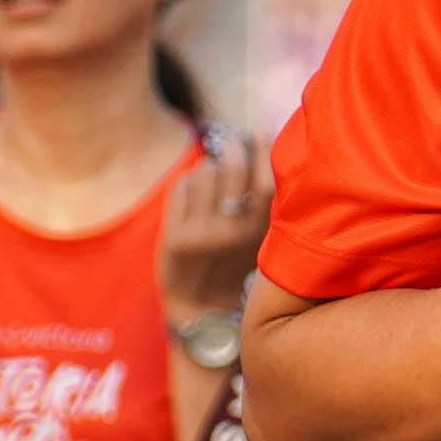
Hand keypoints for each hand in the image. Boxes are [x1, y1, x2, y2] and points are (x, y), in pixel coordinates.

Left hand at [158, 127, 271, 325]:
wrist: (202, 309)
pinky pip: (183, 187)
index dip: (264, 151)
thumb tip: (262, 145)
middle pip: (232, 170)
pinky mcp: (175, 236)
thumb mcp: (260, 238)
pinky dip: (189, 184)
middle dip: (234, 148)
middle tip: (235, 142)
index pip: (266, 183)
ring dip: (210, 170)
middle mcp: (232, 234)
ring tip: (214, 183)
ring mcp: (202, 235)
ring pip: (205, 174)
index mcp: (260, 235)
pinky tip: (194, 199)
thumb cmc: (236, 264)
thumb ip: (263, 202)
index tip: (262, 131)